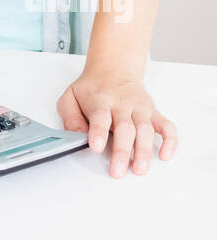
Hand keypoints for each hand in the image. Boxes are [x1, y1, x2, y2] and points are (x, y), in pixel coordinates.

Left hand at [57, 70, 177, 177]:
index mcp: (100, 100)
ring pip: (145, 129)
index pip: (100, 116)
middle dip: (122, 151)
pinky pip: (166, 125)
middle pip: (125, 127)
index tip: (96, 146)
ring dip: (144, 150)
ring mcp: (140, 108)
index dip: (98, 131)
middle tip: (118, 170)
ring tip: (140, 168)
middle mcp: (122, 104)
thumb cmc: (93, 88)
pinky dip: (170, 140)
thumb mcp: (71, 96)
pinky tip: (165, 154)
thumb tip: (76, 134)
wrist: (114, 69)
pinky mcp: (153, 112)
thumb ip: (70, 116)